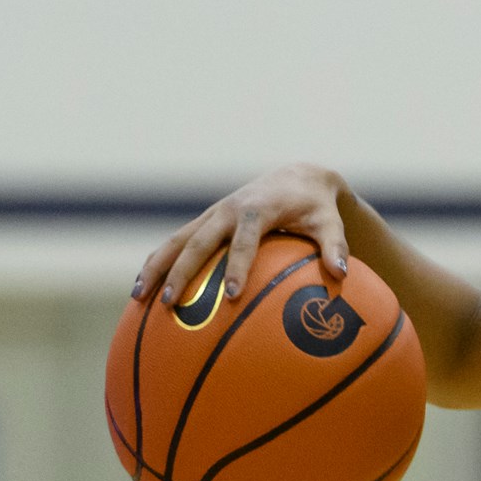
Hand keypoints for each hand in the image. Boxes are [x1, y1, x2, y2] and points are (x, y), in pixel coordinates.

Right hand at [133, 162, 351, 304]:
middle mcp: (229, 210)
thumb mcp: (330, 224)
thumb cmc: (316, 207)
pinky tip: (143, 291)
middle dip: (183, 272)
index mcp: (258, 210)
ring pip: (176, 241)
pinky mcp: (205, 221)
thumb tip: (341, 275)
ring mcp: (212, 215)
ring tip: (139, 299)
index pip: (244, 241)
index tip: (231, 295)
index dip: (237, 267)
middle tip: (172, 304)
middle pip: (198, 242)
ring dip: (156, 268)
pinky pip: (175, 243)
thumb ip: (335, 248)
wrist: (297, 177)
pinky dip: (157, 263)